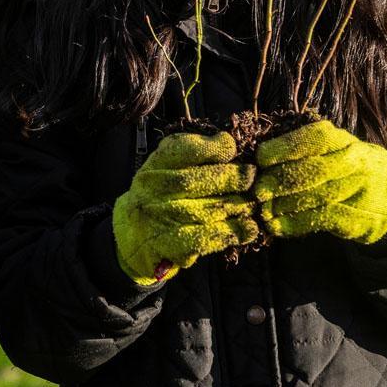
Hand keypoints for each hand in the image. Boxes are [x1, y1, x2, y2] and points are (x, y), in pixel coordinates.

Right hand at [112, 131, 257, 285]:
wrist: (134, 236)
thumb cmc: (158, 196)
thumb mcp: (165, 168)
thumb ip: (192, 152)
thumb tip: (228, 141)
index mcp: (154, 168)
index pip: (181, 151)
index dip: (211, 148)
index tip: (231, 147)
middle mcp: (153, 192)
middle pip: (196, 180)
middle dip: (231, 177)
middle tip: (251, 176)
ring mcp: (162, 219)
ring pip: (207, 209)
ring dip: (238, 205)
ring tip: (252, 201)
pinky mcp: (173, 246)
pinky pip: (208, 237)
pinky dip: (232, 232)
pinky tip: (248, 228)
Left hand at [254, 119, 386, 243]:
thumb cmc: (349, 169)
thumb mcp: (336, 150)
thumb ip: (307, 149)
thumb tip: (261, 155)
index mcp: (345, 141)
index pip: (314, 139)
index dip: (285, 148)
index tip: (261, 157)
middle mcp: (356, 164)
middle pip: (314, 170)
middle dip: (281, 180)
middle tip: (258, 190)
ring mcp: (359, 192)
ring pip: (317, 197)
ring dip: (284, 205)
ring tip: (262, 211)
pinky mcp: (359, 219)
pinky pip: (322, 220)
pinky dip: (295, 224)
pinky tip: (276, 226)